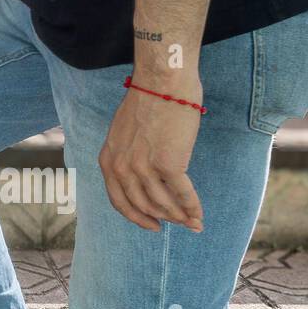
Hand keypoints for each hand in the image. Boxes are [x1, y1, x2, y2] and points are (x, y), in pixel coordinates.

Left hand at [99, 72, 204, 231]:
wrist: (162, 82)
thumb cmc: (148, 102)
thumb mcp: (124, 132)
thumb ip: (128, 155)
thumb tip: (143, 175)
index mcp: (108, 159)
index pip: (119, 200)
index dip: (136, 217)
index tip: (151, 225)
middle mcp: (121, 167)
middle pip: (142, 206)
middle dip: (162, 219)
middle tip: (178, 224)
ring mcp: (143, 167)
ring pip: (163, 204)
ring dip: (180, 217)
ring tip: (192, 222)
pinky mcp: (168, 164)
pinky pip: (182, 194)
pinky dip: (192, 208)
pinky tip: (199, 215)